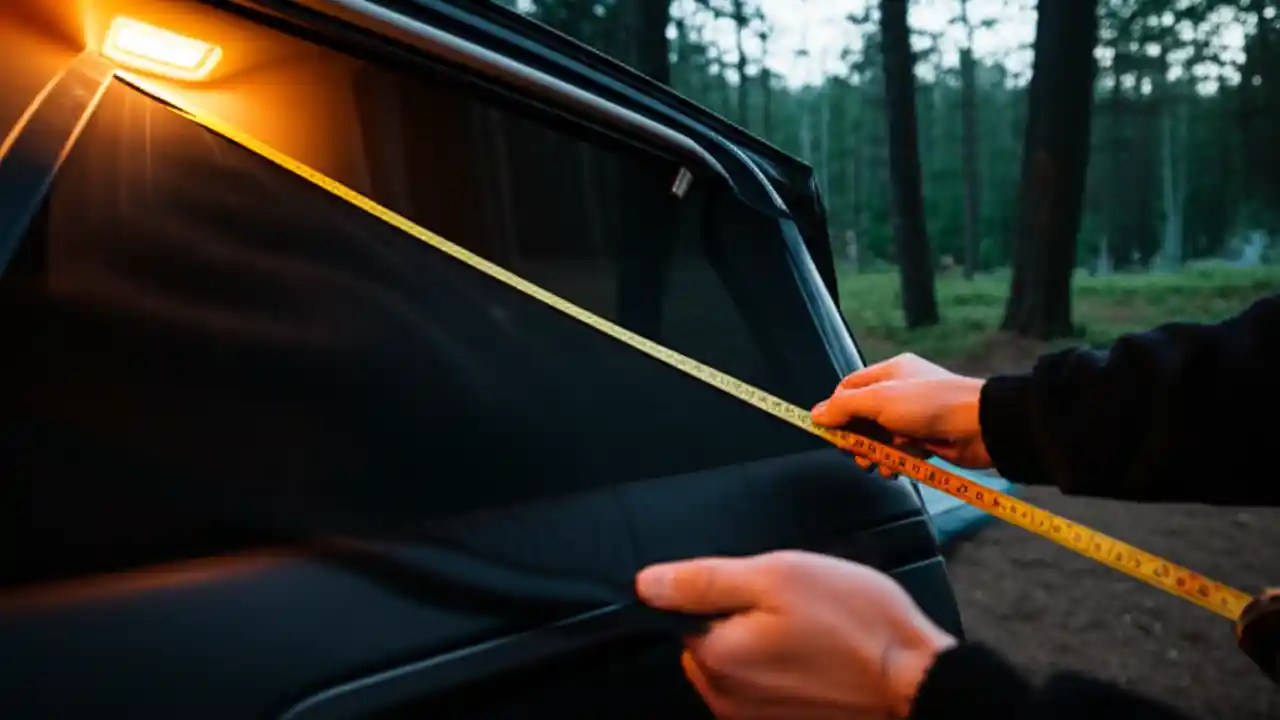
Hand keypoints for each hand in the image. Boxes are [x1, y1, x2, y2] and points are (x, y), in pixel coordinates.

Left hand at [635, 550, 955, 718]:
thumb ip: (706, 581)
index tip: (768, 590)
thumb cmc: (855, 623)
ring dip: (765, 649)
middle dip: (742, 622)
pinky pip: (767, 692)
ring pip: (740, 669)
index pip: (688, 616)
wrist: (919, 683)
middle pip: (711, 645)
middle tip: (796, 609)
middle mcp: (724, 700)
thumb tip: (645, 585)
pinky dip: (786, 675)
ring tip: (813, 635)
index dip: (727, 594)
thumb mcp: (779, 577)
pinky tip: (820, 661)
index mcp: (715, 659)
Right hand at [810, 353, 992, 472]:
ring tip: (878, 466)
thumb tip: (814, 415)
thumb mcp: (879, 401)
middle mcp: (900, 391)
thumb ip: (844, 408)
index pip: (849, 388)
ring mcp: (914, 416)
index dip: (836, 410)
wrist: (980, 427)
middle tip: (856, 455)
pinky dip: (895, 461)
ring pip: (880, 437)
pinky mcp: (927, 439)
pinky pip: (900, 450)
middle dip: (856, 438)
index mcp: (889, 372)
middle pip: (862, 416)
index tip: (830, 433)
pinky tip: (895, 470)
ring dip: (875, 454)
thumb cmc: (927, 406)